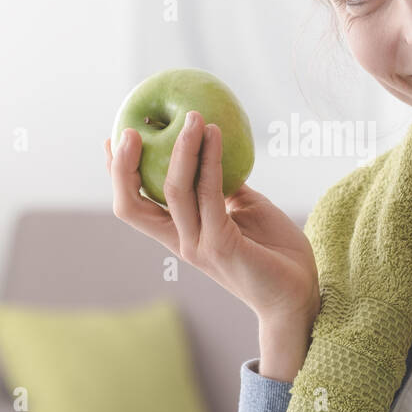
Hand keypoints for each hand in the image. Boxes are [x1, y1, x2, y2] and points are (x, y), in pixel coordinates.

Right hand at [106, 111, 320, 323]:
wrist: (298, 293)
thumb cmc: (273, 252)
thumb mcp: (243, 209)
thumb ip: (221, 186)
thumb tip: (212, 149)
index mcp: (181, 234)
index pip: (136, 205)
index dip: (118, 174)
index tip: (114, 139)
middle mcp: (182, 241)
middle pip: (133, 205)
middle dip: (124, 167)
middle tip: (133, 129)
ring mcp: (199, 245)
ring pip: (173, 191)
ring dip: (181, 148)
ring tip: (192, 117)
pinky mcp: (222, 245)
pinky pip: (210, 194)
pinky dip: (210, 160)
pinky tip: (216, 135)